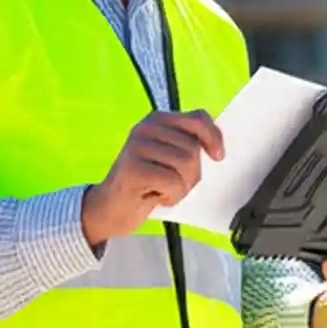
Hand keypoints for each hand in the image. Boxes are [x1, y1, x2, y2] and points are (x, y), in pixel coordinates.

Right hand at [81, 110, 224, 247]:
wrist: (108, 209)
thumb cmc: (145, 184)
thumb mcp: (167, 158)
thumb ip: (186, 146)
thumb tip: (218, 149)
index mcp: (156, 120)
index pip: (197, 118)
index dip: (213, 137)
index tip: (218, 156)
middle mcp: (145, 128)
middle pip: (193, 149)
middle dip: (192, 174)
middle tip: (173, 185)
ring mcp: (137, 147)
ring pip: (186, 166)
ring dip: (181, 188)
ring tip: (162, 190)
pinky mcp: (134, 169)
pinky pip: (174, 183)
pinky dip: (171, 197)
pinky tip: (155, 198)